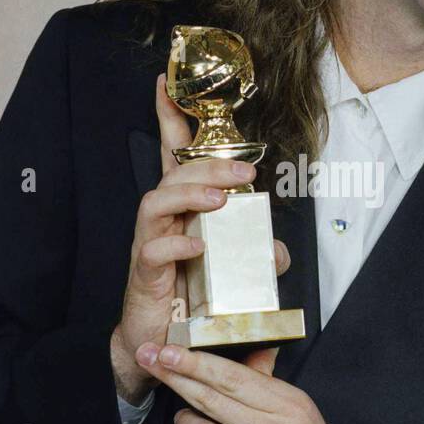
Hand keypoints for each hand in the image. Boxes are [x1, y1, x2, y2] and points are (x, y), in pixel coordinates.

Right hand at [110, 73, 290, 404]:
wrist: (157, 343)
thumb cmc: (189, 297)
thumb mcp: (234, 271)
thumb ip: (257, 257)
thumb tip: (279, 252)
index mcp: (181, 208)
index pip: (173, 155)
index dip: (169, 117)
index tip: (166, 80)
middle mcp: (162, 219)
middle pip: (174, 173)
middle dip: (207, 164)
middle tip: (244, 172)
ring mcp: (149, 244)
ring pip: (157, 203)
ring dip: (190, 194)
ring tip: (221, 199)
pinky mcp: (144, 275)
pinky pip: (153, 251)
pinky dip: (175, 245)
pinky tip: (196, 246)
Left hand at [135, 341, 358, 423]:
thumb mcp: (300, 412)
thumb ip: (269, 384)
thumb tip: (254, 349)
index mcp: (287, 407)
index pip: (231, 377)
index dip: (194, 362)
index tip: (167, 351)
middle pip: (210, 400)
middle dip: (174, 378)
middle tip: (150, 362)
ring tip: (185, 419)